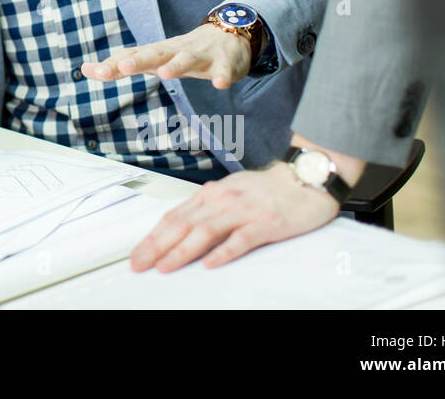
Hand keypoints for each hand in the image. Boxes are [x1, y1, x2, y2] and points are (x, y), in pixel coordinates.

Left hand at [82, 23, 251, 89]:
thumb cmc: (181, 51)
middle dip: (139, 60)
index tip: (92, 72)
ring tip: (165, 74)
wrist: (229, 33)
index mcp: (157, 52)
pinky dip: (221, 75)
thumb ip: (121, 65)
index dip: (112, 64)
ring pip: (187, 59)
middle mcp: (175, 50)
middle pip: (155, 53)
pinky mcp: (224, 62)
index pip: (131, 56)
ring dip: (176, 66)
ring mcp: (200, 55)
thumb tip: (85, 69)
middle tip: (122, 68)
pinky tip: (219, 84)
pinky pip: (223, 70)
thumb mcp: (151, 58)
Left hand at [130, 162, 339, 271]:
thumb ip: (207, 210)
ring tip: (165, 266)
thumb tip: (180, 230)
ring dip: (182, 250)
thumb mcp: (230, 194)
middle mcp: (222, 200)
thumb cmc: (267, 190)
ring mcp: (244, 210)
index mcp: (211, 194)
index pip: (174, 217)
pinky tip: (210, 264)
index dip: (153, 236)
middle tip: (138, 264)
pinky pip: (241, 239)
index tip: (136, 254)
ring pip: (205, 231)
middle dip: (157, 246)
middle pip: (183, 224)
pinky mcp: (266, 222)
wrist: (307, 178)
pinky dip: (224, 251)